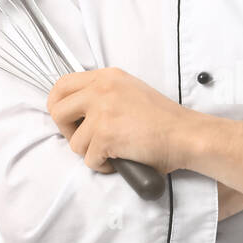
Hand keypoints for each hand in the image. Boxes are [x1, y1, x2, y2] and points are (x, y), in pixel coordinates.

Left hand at [46, 68, 191, 174]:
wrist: (185, 135)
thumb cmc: (163, 120)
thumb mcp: (130, 91)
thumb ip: (103, 94)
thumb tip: (77, 110)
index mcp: (107, 77)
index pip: (62, 85)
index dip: (58, 105)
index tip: (68, 120)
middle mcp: (101, 89)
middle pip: (57, 111)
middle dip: (68, 131)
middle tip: (87, 140)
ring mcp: (102, 112)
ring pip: (74, 142)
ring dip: (91, 153)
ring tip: (113, 152)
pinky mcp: (105, 135)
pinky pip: (89, 160)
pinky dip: (104, 166)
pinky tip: (121, 159)